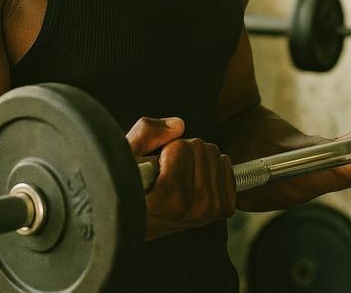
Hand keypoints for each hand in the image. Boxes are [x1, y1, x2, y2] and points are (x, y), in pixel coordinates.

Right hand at [125, 117, 235, 235]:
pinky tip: (194, 181)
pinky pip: (226, 165)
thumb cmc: (129, 191)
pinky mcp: (225, 208)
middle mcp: (196, 208)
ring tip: (179, 178)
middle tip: (167, 172)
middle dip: (182, 152)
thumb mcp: (124, 160)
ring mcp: (213, 210)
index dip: (165, 150)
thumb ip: (145, 135)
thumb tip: (179, 125)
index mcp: (170, 200)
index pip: (181, 147)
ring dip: (196, 159)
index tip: (155, 168)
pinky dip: (211, 166)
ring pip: (214, 154)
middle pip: (201, 147)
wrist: (140, 224)